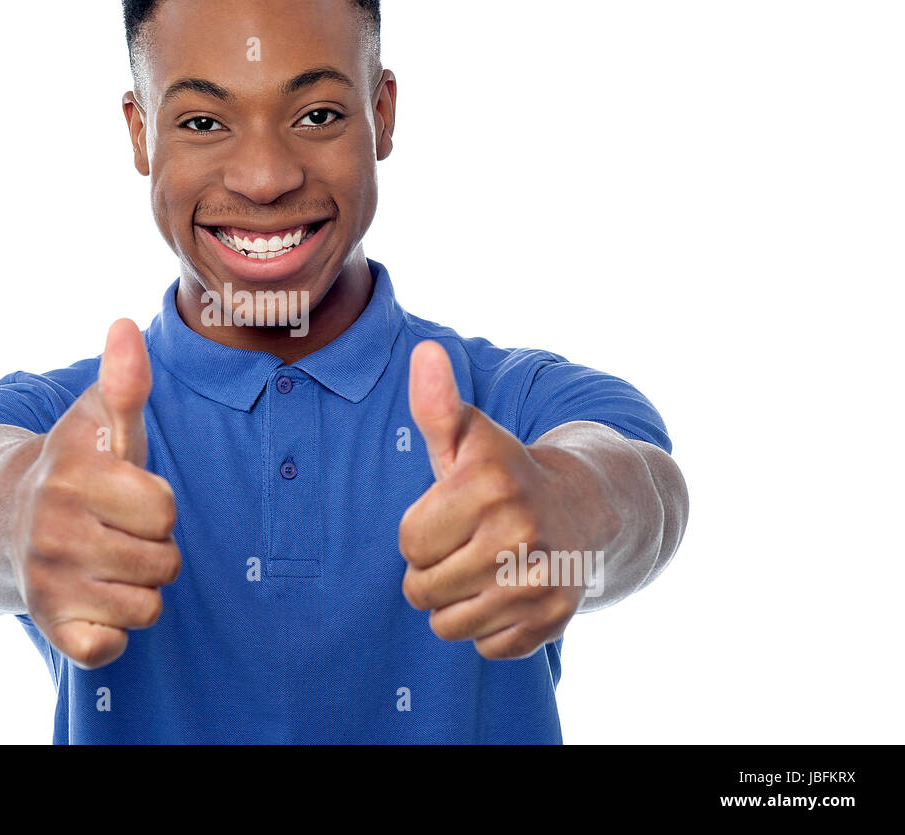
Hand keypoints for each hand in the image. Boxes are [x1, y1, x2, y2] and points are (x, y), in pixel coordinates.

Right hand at [10, 318, 180, 668]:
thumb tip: (125, 326)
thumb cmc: (75, 469)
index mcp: (72, 475)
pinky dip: (111, 634)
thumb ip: (122, 382)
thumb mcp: (97, 422)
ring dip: (138, 589)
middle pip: (163, 561)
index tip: (124, 494)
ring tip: (105, 563)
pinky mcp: (47, 626)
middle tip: (116, 532)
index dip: (155, 503)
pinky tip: (92, 603)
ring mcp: (46, 581)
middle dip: (152, 548)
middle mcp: (51, 529)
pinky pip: (109, 649)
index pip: (163, 509)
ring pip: (147, 608)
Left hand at [398, 341, 614, 658]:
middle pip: (422, 588)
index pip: (409, 542)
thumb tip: (424, 351)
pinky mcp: (553, 622)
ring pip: (447, 624)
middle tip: (466, 545)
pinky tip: (510, 593)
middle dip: (432, 570)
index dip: (421, 530)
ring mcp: (540, 582)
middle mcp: (520, 533)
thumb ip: (437, 404)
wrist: (589, 509)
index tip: (451, 514)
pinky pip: (485, 647)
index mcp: (491, 484)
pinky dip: (489, 628)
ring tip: (483, 570)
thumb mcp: (471, 437)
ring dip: (454, 603)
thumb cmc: (506, 474)